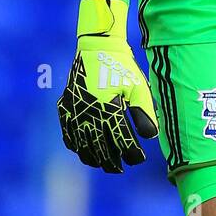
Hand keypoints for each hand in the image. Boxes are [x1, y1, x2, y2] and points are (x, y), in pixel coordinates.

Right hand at [57, 0, 158, 172]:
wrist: (97, 47)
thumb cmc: (121, 67)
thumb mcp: (138, 88)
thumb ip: (144, 113)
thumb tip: (150, 136)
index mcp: (109, 109)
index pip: (122, 142)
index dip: (131, 155)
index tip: (137, 159)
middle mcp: (90, 113)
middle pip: (100, 148)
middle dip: (112, 162)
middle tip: (120, 169)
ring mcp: (75, 111)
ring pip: (82, 145)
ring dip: (93, 157)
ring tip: (103, 164)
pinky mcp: (65, 106)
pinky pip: (67, 133)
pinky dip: (75, 145)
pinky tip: (83, 151)